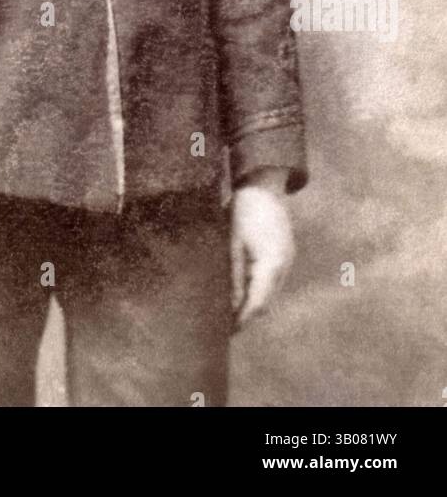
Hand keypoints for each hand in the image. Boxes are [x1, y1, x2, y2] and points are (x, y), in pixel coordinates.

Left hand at [230, 169, 294, 330]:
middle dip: (248, 314)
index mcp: (271, 264)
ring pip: (271, 291)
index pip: (258, 303)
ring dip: (255, 301)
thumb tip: (231, 305)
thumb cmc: (243, 210)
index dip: (243, 319)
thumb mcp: (232, 243)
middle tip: (226, 324)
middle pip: (267, 301)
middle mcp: (284, 265)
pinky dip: (261, 287)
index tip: (228, 331)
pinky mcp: (286, 252)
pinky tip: (245, 287)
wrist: (263, 184)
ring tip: (233, 309)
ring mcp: (288, 258)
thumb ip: (234, 276)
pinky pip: (274, 279)